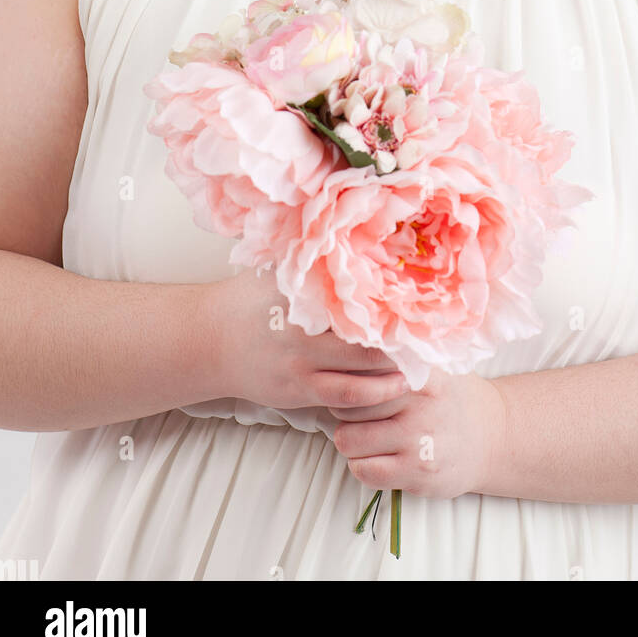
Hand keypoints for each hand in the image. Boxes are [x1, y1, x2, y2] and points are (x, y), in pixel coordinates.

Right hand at [201, 267, 409, 413]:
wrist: (207, 341)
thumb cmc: (247, 298)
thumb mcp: (276, 272)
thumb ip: (312, 262)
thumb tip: (351, 234)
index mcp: (301, 302)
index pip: (356, 306)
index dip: (389, 310)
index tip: (418, 309)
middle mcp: (302, 339)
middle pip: (363, 348)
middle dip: (397, 350)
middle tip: (429, 346)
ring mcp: (299, 371)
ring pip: (357, 384)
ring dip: (389, 382)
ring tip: (417, 375)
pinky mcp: (296, 395)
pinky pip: (340, 402)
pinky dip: (367, 398)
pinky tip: (388, 391)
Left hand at [329, 367, 507, 498]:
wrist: (493, 437)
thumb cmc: (450, 398)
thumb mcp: (432, 367)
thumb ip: (397, 357)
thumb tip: (347, 339)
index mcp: (419, 372)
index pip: (359, 370)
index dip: (348, 378)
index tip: (351, 383)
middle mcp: (419, 403)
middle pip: (347, 404)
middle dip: (344, 412)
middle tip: (356, 415)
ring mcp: (419, 440)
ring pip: (349, 440)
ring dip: (352, 443)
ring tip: (367, 438)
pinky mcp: (418, 473)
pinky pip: (364, 470)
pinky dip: (363, 467)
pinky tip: (379, 459)